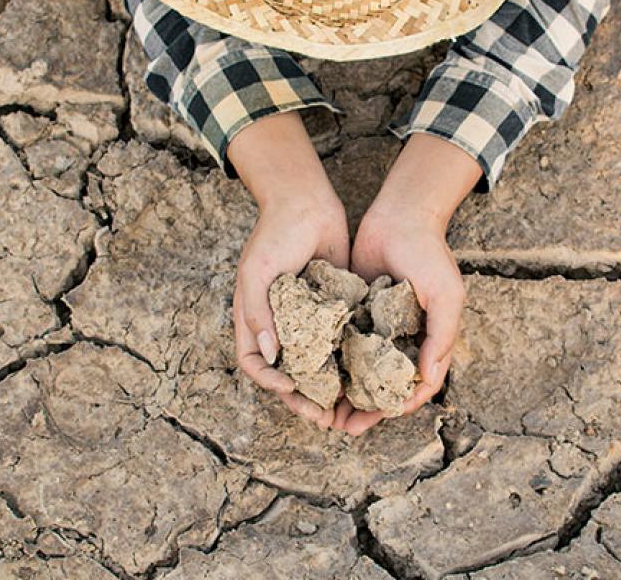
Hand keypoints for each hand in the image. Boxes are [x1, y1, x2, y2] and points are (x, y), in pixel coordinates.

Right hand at [227, 111, 347, 428]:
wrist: (307, 202)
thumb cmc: (275, 234)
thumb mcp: (258, 272)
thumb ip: (259, 313)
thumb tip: (269, 355)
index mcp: (254, 320)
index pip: (255, 364)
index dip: (271, 382)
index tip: (292, 388)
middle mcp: (280, 326)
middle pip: (288, 375)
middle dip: (304, 398)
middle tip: (325, 417)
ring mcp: (308, 320)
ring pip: (317, 365)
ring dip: (330, 389)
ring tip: (348, 409)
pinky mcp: (335, 310)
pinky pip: (340, 343)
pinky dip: (349, 362)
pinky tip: (366, 375)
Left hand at [333, 133, 479, 435]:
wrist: (399, 214)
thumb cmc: (428, 253)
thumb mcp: (446, 294)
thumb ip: (440, 336)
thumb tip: (426, 378)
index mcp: (428, 338)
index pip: (416, 384)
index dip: (398, 405)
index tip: (376, 417)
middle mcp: (402, 336)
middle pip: (384, 384)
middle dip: (366, 408)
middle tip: (343, 427)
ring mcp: (377, 324)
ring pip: (361, 369)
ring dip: (346, 392)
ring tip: (326, 412)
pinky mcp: (355, 310)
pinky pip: (343, 342)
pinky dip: (333, 362)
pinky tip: (315, 376)